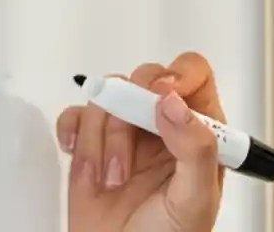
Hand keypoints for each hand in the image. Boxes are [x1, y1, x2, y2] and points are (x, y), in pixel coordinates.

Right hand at [57, 51, 225, 231]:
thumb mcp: (196, 199)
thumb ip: (197, 149)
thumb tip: (174, 103)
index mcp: (199, 131)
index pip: (194, 74)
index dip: (177, 75)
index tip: (159, 96)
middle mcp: (162, 125)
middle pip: (144, 79)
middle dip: (129, 118)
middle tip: (127, 157)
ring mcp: (125, 132)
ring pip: (107, 97)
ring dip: (101, 141)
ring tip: (112, 180)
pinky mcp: (90, 143)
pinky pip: (76, 114)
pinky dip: (73, 135)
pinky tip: (86, 166)